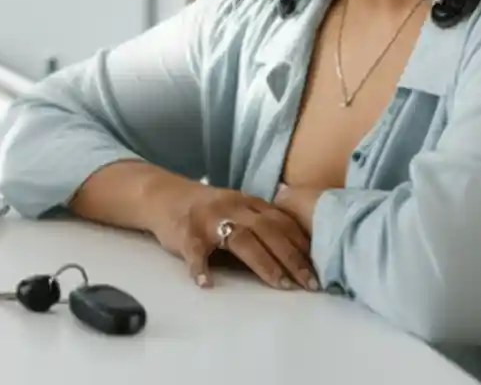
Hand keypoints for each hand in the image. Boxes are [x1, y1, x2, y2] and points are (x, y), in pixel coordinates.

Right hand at [148, 185, 318, 290]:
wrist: (161, 194)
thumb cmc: (205, 209)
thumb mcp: (236, 206)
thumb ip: (261, 221)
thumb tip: (298, 250)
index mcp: (248, 202)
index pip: (282, 221)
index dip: (303, 243)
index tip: (319, 266)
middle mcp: (232, 206)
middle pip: (269, 231)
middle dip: (293, 258)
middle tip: (310, 283)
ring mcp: (209, 219)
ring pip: (242, 240)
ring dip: (264, 264)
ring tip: (280, 285)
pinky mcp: (186, 232)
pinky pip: (195, 252)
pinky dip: (201, 268)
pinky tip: (207, 284)